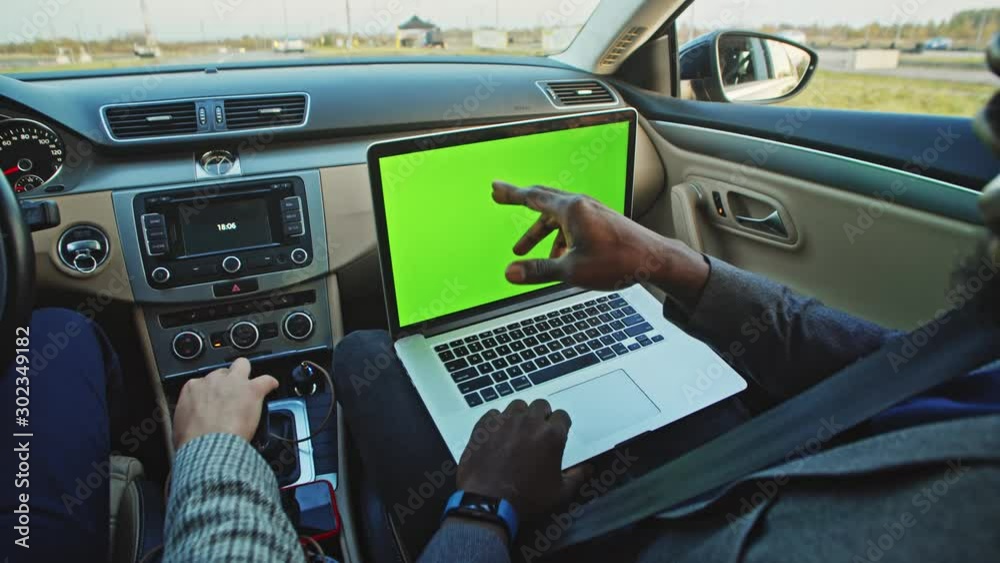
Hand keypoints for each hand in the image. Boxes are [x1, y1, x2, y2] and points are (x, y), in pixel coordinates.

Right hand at [172, 358, 277, 449]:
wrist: (207, 447)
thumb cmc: (193, 442)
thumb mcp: (179, 426)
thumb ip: (187, 416)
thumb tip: (189, 423)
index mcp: (193, 388)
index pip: (204, 382)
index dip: (211, 392)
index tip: (215, 400)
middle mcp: (213, 380)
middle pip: (223, 372)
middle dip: (227, 382)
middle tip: (231, 396)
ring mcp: (234, 383)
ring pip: (242, 365)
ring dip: (246, 374)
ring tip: (250, 385)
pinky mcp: (252, 390)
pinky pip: (266, 380)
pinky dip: (270, 383)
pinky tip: (271, 387)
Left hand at [456, 399, 588, 519]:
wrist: (488, 502)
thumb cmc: (527, 499)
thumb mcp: (560, 493)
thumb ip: (577, 477)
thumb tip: (588, 469)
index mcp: (551, 435)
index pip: (562, 416)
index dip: (561, 425)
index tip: (557, 434)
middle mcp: (529, 421)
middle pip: (541, 405)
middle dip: (542, 416)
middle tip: (537, 432)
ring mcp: (505, 421)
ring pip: (517, 405)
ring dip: (521, 415)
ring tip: (517, 430)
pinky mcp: (484, 425)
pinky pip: (494, 414)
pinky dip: (497, 422)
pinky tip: (497, 436)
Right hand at [492, 181, 709, 306]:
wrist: (654, 260)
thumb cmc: (618, 261)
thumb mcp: (571, 270)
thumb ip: (539, 270)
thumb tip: (510, 272)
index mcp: (571, 209)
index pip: (532, 197)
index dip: (511, 193)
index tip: (495, 188)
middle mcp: (581, 204)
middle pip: (543, 199)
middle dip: (520, 201)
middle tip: (500, 197)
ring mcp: (592, 211)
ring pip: (556, 216)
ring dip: (538, 231)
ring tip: (524, 250)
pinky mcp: (601, 220)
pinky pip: (571, 223)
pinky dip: (557, 235)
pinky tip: (557, 256)